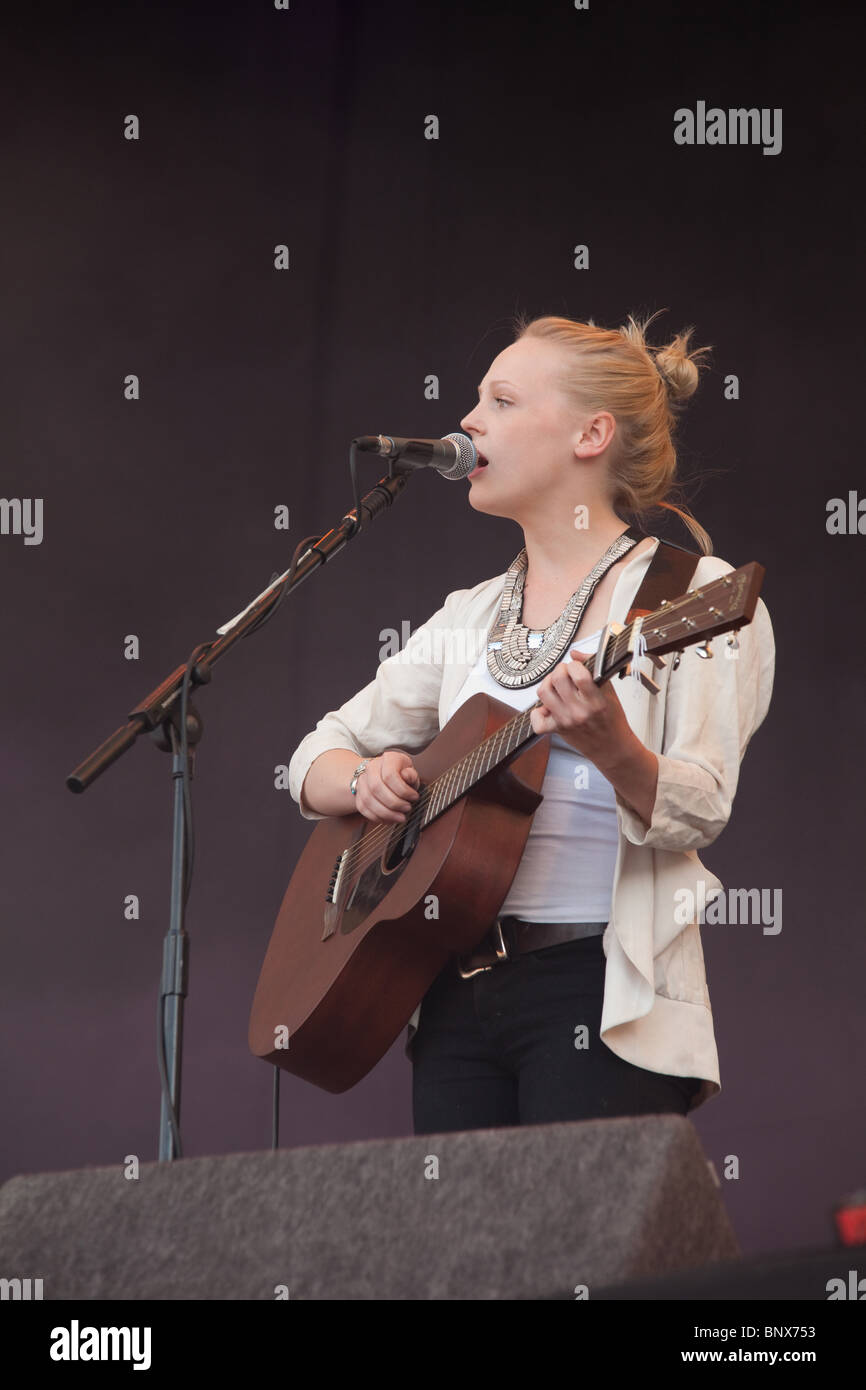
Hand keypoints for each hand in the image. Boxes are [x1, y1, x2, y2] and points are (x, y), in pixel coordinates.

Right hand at [353, 749, 420, 823]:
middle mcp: (371, 768)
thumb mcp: (410, 771)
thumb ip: (411, 775)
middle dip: (394, 803)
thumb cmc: (401, 774)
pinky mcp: (358, 794)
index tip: (414, 797)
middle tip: (407, 808)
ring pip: (368, 800)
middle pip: (376, 788)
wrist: (384, 773)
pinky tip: (389, 819)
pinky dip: (377, 817)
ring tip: (400, 817)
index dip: (403, 790)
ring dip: (386, 813)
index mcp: (388, 759)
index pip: (390, 775)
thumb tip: (407, 776)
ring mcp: (362, 781)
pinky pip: (363, 808)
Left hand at [529, 648, 637, 770]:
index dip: (574, 664)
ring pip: (544, 692)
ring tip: (556, 685)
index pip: (578, 675)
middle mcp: (579, 712)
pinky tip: (548, 707)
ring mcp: (566, 721)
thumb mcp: (609, 691)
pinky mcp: (557, 730)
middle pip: (557, 679)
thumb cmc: (611, 719)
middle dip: (560, 669)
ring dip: (548, 684)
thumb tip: (575, 653)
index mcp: (596, 701)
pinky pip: (537, 720)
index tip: (577, 666)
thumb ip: (594, 668)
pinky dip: (538, 712)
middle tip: (566, 673)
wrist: (611, 747)